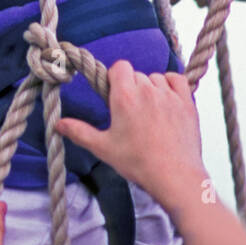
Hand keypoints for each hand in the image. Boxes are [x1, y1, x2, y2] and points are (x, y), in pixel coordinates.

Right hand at [55, 62, 208, 214]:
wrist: (176, 178)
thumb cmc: (139, 163)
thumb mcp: (104, 149)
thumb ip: (79, 132)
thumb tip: (58, 124)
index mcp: (125, 96)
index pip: (119, 66)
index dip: (115, 77)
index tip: (114, 94)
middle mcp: (147, 89)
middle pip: (136, 74)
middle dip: (131, 87)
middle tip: (130, 111)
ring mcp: (169, 95)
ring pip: (155, 78)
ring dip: (150, 88)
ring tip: (148, 112)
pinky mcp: (186, 102)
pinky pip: (177, 80)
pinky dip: (170, 85)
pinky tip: (166, 99)